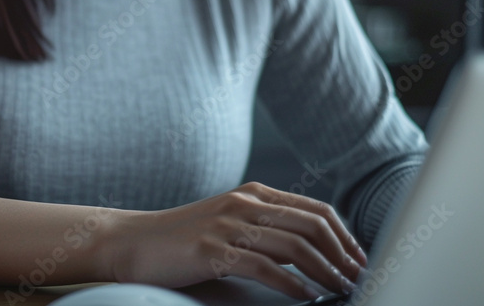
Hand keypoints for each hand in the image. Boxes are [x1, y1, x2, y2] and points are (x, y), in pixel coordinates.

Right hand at [105, 182, 367, 300]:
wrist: (131, 242)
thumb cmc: (180, 239)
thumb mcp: (227, 223)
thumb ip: (264, 229)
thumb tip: (310, 253)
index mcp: (252, 194)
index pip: (316, 210)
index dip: (345, 236)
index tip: (359, 260)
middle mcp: (243, 204)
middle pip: (312, 225)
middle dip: (343, 255)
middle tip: (359, 279)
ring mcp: (227, 226)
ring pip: (294, 246)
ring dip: (325, 272)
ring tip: (341, 290)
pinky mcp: (212, 250)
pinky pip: (264, 267)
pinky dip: (292, 284)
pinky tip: (305, 297)